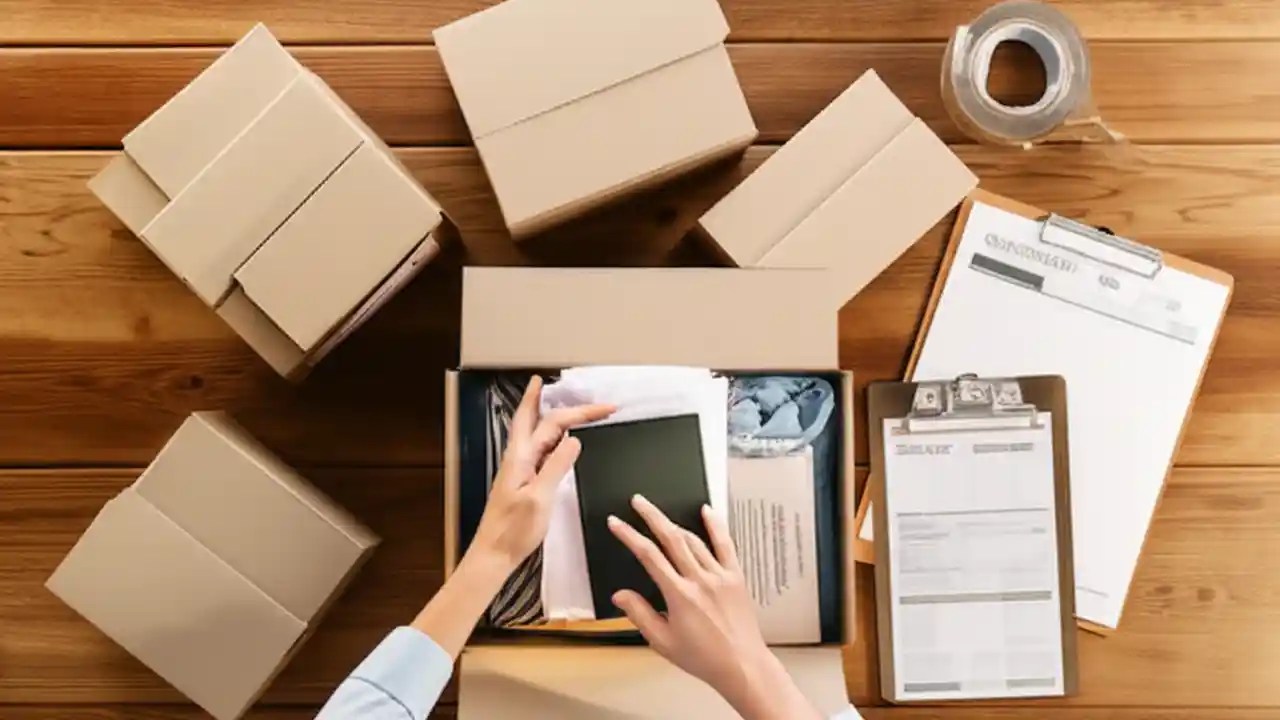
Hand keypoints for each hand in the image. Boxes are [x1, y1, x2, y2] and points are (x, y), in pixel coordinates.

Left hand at [468, 376, 614, 572]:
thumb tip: (574, 440)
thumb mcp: (539, 498)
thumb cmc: (512, 531)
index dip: (581, 412)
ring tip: (555, 400)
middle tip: (558, 385)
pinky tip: (558, 440)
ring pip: (534, 431)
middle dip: (545, 398)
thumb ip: (556, 466)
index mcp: (520, 456)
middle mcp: (517, 457)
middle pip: (532, 417)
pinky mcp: (522, 480)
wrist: (492, 556)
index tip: (607, 408)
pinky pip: (538, 449)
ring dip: (546, 413)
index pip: (554, 422)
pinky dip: (550, 436)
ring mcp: (518, 468)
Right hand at [608, 496, 822, 719]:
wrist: (742, 665)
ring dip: (674, 523)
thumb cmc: (705, 658)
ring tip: (659, 513)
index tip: (617, 524)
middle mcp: (700, 581)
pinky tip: (706, 511)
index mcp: (679, 596)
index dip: (630, 535)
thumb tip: (621, 595)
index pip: (649, 556)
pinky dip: (715, 525)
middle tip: (638, 501)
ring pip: (694, 539)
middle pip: (671, 537)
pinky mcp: (736, 577)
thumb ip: (639, 614)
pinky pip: (725, 544)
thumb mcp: (663, 641)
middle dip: (651, 516)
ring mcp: (720, 576)